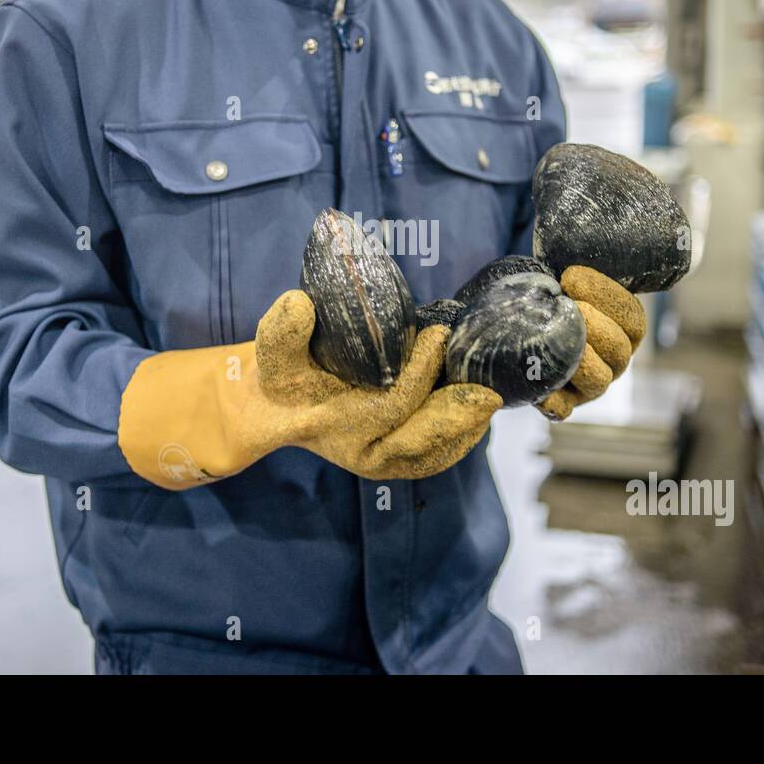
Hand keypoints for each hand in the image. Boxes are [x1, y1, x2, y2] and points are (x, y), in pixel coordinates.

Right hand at [238, 291, 502, 478]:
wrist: (281, 406)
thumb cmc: (285, 372)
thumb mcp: (274, 348)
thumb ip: (282, 328)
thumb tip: (301, 304)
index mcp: (333, 426)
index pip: (386, 406)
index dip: (417, 374)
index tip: (436, 336)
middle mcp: (360, 451)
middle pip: (417, 441)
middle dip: (454, 416)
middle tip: (487, 392)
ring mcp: (381, 460)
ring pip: (432, 454)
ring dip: (464, 429)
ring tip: (489, 400)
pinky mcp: (397, 459)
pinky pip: (435, 457)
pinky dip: (460, 439)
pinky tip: (478, 413)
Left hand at [536, 267, 645, 421]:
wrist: (518, 326)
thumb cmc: (549, 299)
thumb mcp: (568, 283)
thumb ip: (577, 276)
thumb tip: (568, 270)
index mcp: (624, 332)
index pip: (633, 319)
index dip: (607, 296)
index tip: (570, 276)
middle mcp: (613, 362)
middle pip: (619, 350)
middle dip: (592, 323)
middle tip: (565, 305)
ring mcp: (588, 387)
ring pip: (598, 380)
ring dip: (577, 355)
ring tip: (553, 334)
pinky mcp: (561, 404)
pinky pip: (562, 410)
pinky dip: (553, 400)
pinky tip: (542, 385)